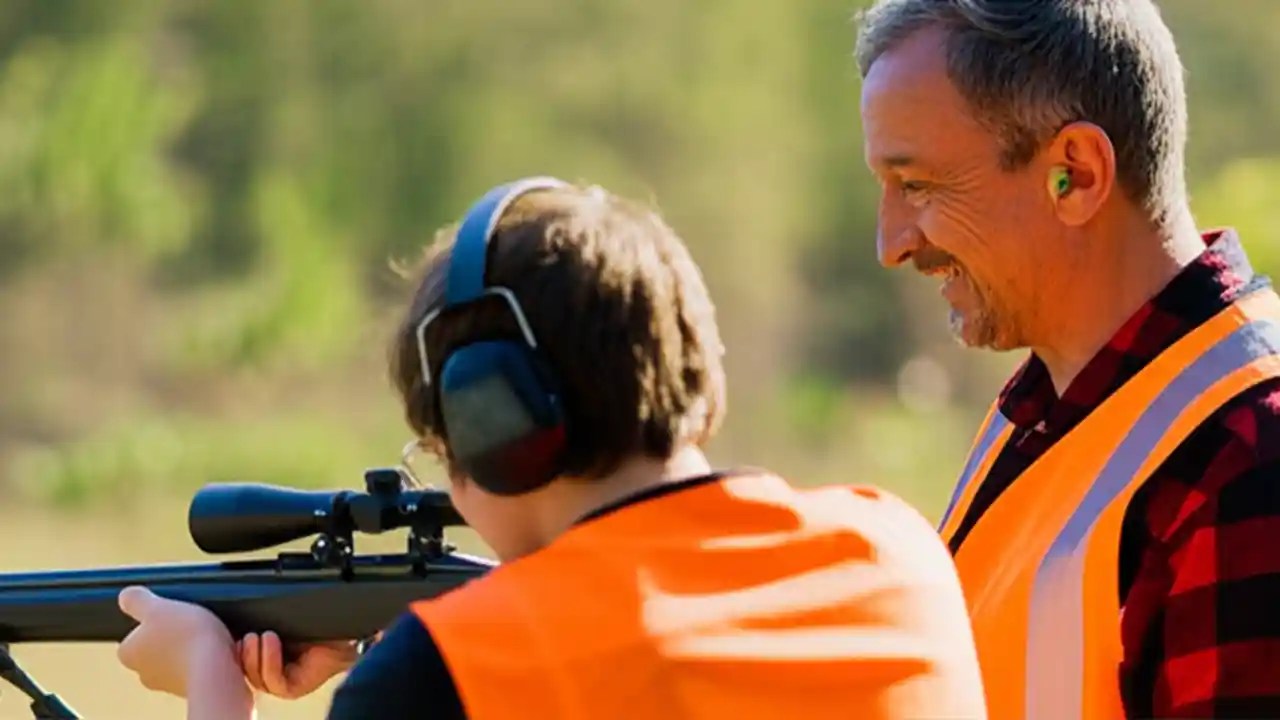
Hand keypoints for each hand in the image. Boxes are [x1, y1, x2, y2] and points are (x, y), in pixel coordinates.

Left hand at [116, 586, 242, 698]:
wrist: (215, 670)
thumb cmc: (184, 638)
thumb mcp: (157, 606)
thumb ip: (137, 600)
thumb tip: (125, 597)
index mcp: (129, 653)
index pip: (133, 634)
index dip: (152, 620)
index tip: (168, 612)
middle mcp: (144, 673)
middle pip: (157, 646)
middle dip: (173, 634)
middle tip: (189, 620)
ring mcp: (169, 684)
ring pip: (178, 658)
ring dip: (190, 647)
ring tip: (207, 634)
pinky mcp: (192, 688)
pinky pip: (197, 668)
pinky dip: (205, 659)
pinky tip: (216, 649)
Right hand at [238, 630, 357, 698]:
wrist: (341, 626)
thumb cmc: (313, 623)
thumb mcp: (279, 623)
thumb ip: (259, 625)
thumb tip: (235, 620)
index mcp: (265, 659)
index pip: (241, 661)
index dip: (235, 651)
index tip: (232, 634)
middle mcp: (272, 674)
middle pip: (246, 672)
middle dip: (243, 654)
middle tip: (247, 635)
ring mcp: (283, 684)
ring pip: (258, 680)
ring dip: (255, 657)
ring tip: (262, 635)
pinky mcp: (294, 689)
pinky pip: (275, 683)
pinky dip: (270, 662)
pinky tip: (272, 642)